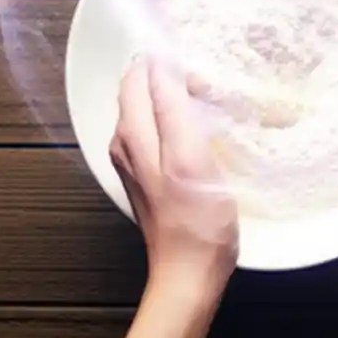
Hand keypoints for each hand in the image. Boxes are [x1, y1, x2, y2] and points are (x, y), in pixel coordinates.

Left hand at [111, 57, 237, 297]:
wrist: (188, 275)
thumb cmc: (196, 222)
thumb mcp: (189, 157)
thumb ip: (172, 107)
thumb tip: (161, 63)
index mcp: (132, 133)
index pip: (139, 75)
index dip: (168, 62)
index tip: (204, 68)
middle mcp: (125, 143)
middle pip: (141, 90)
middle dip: (171, 74)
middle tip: (212, 81)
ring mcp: (135, 161)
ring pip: (149, 109)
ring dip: (175, 95)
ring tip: (211, 98)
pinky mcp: (150, 176)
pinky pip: (158, 130)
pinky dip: (177, 118)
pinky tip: (202, 128)